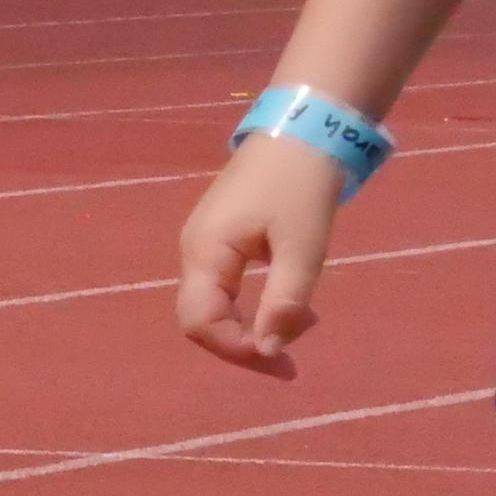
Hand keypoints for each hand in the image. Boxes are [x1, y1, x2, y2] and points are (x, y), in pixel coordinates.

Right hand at [175, 135, 344, 378]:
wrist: (302, 130)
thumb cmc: (301, 186)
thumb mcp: (303, 247)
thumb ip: (284, 302)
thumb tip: (268, 351)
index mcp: (204, 254)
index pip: (201, 322)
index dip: (236, 350)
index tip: (283, 363)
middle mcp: (192, 253)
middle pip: (199, 320)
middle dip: (241, 347)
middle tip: (290, 364)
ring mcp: (202, 245)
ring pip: (212, 306)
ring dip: (249, 327)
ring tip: (301, 327)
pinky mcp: (218, 239)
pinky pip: (222, 289)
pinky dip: (251, 307)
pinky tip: (287, 305)